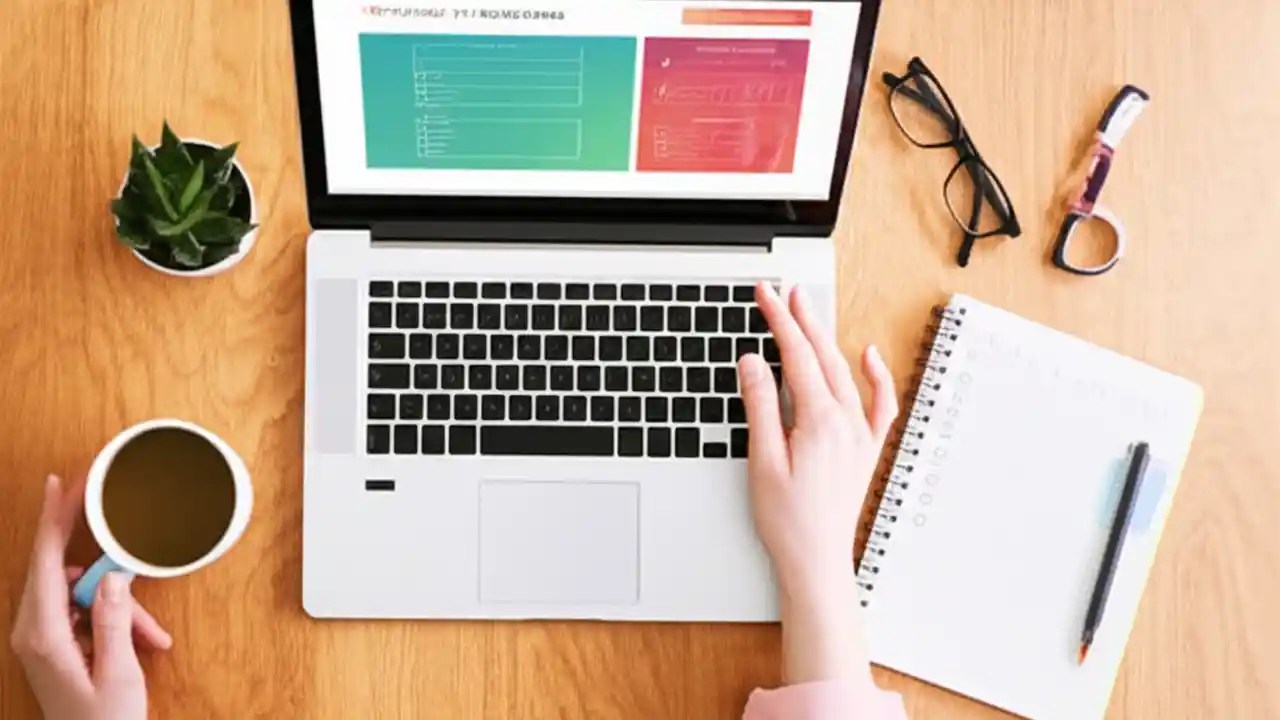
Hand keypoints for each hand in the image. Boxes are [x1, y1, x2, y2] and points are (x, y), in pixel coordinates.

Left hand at [10, 475, 172, 719]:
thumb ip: (115, 620)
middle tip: (122, 536)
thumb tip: (114, 576)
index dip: (53, 519)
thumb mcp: (119, 672)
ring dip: (120, 608)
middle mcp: (32, 633)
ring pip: (82, 596)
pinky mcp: (53, 646)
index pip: (45, 563)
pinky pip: (84, 614)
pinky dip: (114, 622)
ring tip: (151, 636)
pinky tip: (143, 643)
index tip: (60, 484)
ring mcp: (41, 639)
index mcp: (42, 636)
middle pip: (65, 574)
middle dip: (105, 570)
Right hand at [738, 283, 896, 682]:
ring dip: (825, 339)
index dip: (779, 321)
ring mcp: (860, 435)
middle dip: (801, 319)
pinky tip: (868, 355)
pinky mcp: (865, 449)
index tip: (765, 295)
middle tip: (783, 292)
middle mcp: (846, 423)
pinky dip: (876, 375)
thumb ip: (760, 407)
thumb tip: (754, 363)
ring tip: (808, 313)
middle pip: (822, 356)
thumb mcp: (762, 461)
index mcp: (819, 422)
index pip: (796, 356)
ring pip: (844, 372)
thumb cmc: (787, 520)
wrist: (817, 559)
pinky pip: (879, 403)